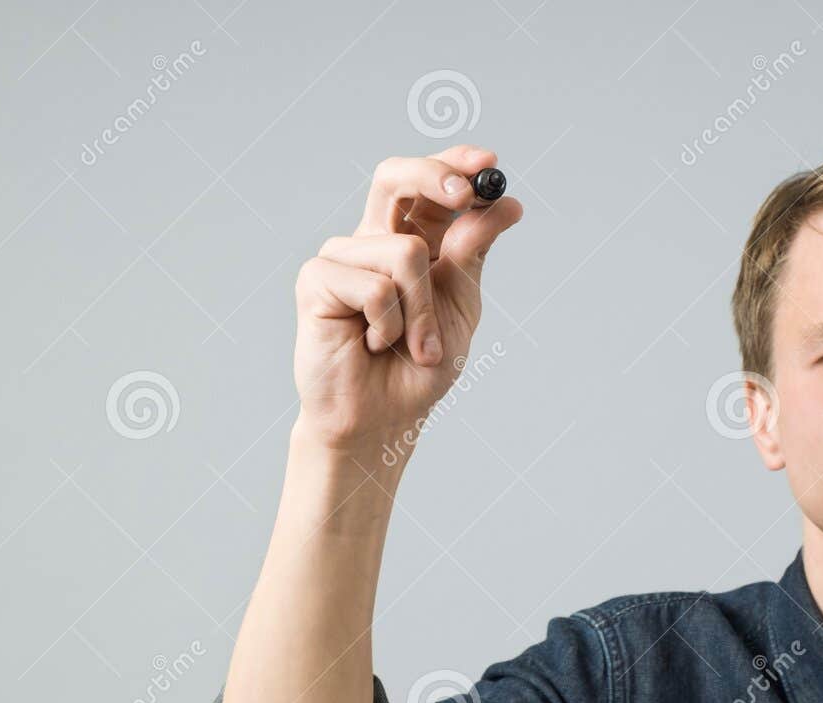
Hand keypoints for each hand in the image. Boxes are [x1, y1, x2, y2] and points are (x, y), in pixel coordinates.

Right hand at [292, 143, 523, 452]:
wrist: (382, 418)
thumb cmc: (418, 367)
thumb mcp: (461, 307)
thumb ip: (473, 255)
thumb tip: (505, 204)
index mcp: (411, 239)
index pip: (428, 186)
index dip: (456, 164)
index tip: (490, 164)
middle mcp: (374, 240)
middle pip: (394, 177)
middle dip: (434, 176)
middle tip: (464, 195)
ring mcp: (343, 258)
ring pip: (406, 251)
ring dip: (423, 311)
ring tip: (412, 346)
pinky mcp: (317, 281)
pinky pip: (376, 287)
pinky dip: (389, 325)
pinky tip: (372, 345)